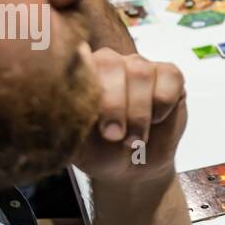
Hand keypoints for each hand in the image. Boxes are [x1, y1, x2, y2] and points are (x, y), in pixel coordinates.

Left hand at [74, 47, 186, 184]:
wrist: (132, 169)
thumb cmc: (100, 151)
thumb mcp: (73, 138)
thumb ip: (64, 112)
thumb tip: (56, 95)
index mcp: (80, 71)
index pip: (75, 55)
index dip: (83, 80)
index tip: (87, 115)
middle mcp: (109, 61)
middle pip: (110, 62)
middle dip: (113, 104)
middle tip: (112, 136)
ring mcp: (140, 66)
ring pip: (141, 73)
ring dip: (138, 113)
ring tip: (133, 140)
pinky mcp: (169, 76)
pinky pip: (169, 79)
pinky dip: (162, 105)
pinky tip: (156, 120)